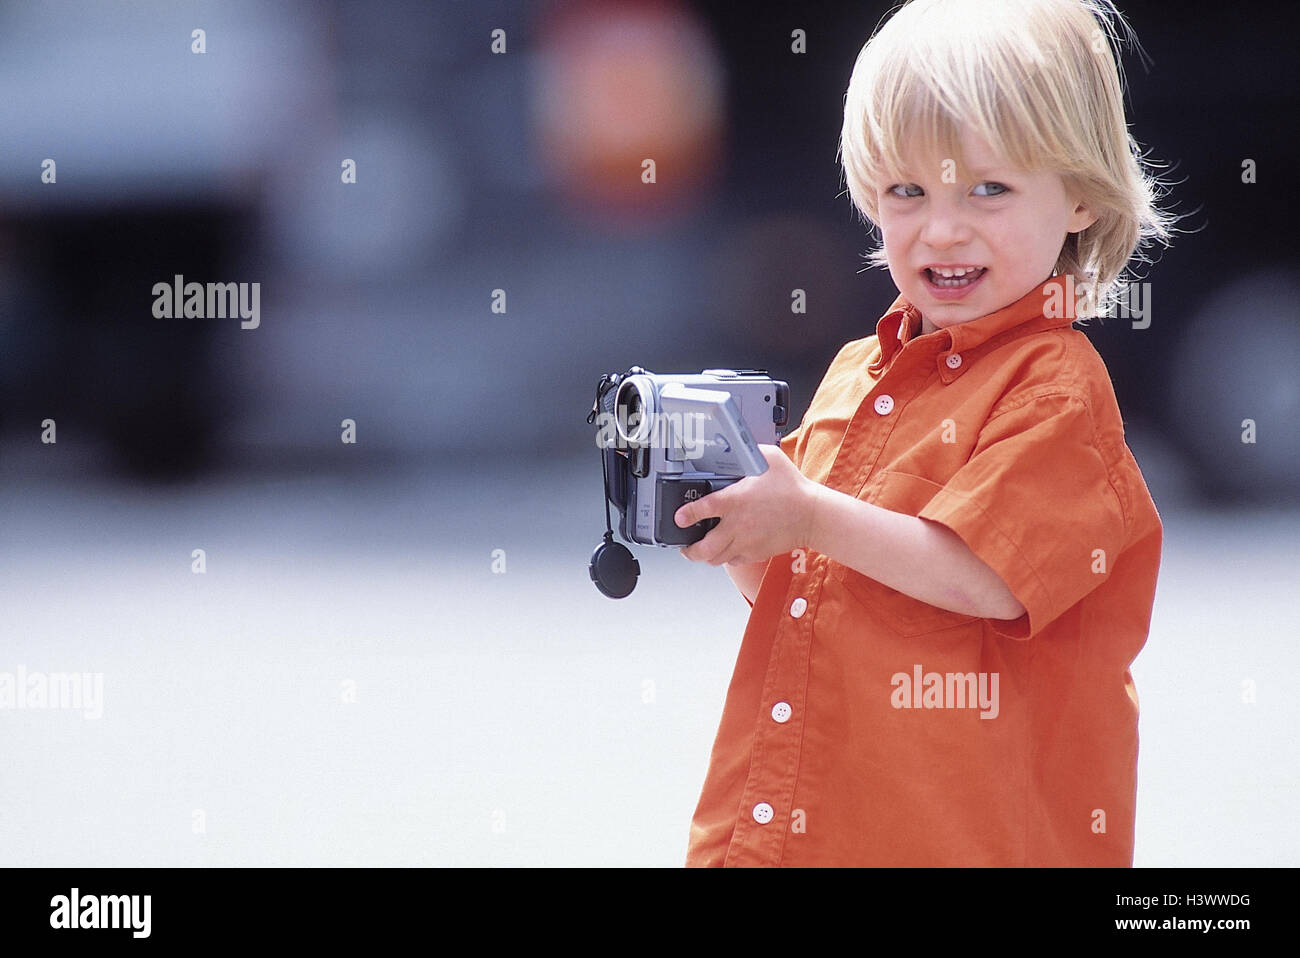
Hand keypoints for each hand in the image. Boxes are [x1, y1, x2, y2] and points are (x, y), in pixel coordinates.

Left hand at [675, 445, 819, 565]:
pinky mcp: (755, 553)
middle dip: (689, 550)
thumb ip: (748, 452)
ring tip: (699, 550)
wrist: (813, 515)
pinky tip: (724, 549)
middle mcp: (738, 525)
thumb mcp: (769, 458)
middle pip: (703, 548)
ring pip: (716, 559)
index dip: (686, 515)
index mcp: (736, 500)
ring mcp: (746, 542)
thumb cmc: (793, 487)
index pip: (702, 509)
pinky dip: (725, 558)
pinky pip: (733, 562)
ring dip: (704, 556)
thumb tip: (736, 446)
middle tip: (684, 545)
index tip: (679, 517)